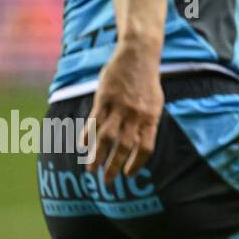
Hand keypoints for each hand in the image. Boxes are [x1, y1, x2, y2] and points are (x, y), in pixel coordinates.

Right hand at [83, 42, 163, 183]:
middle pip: (124, 147)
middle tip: (106, 182)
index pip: (146, 147)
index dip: (137, 164)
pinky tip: (83, 147)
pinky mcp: (104, 97)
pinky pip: (94, 121)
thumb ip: (147, 124)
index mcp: (151, 117)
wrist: (139, 55)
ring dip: (98, 157)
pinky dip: (88, 136)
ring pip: (106, 137)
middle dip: (114, 167)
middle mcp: (136, 114)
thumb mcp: (155, 104)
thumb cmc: (147, 83)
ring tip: (91, 171)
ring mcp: (120, 106)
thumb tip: (140, 148)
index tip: (127, 175)